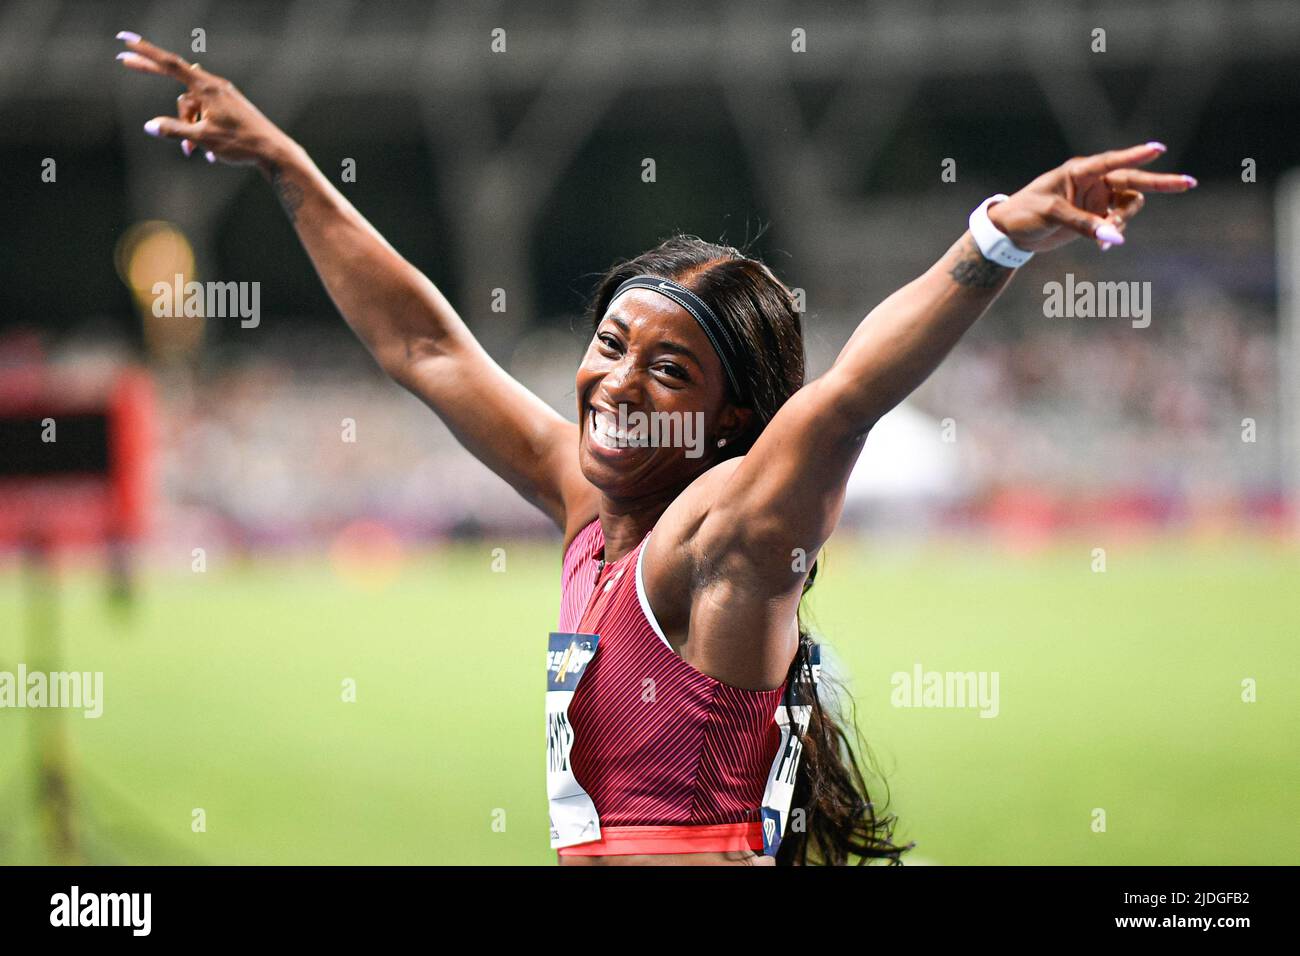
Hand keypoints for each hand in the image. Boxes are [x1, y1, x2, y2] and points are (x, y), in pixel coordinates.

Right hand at [115, 31, 289, 171]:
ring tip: (195, 152)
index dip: (146, 53)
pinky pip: (205, 115)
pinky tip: (209, 153)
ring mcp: (223, 97)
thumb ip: (175, 130)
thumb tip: (150, 126)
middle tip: (123, 61)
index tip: (127, 41)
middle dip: (155, 82)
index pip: (170, 65)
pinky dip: (201, 132)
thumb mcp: (203, 138)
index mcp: (207, 88)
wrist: (274, 152)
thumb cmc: (241, 144)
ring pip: (192, 108)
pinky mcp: (229, 109)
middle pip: (177, 86)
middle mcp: (215, 87)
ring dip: (187, 130)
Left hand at [986, 142, 1195, 252]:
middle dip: (1160, 183)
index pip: (1112, 161)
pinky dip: (1115, 232)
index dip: (1136, 155)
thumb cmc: (1025, 214)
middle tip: (1189, 183)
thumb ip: (1084, 226)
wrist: (1010, 232)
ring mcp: (1095, 199)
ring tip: (1110, 236)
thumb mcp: (1052, 216)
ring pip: (1127, 204)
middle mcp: (1092, 182)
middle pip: (1132, 180)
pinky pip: (1115, 222)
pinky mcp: (1094, 216)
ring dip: (1125, 219)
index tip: (1159, 149)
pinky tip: (1106, 245)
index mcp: (1079, 171)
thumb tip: (1115, 238)